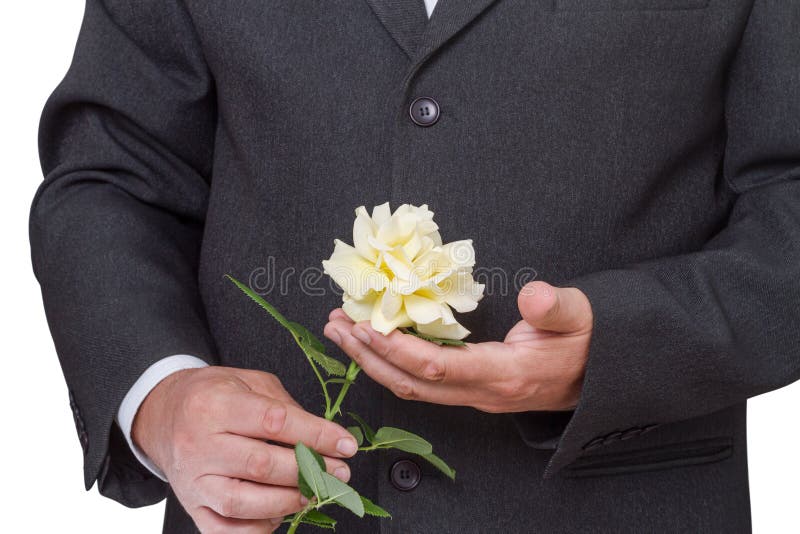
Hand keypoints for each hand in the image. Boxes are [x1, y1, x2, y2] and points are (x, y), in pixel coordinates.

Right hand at [132, 366, 358, 532]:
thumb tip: (324, 436)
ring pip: (243, 502)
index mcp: (214, 404)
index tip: (346, 443)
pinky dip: (258, 528)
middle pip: (260, 465)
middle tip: (340, 473)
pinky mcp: (192, 507)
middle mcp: (198, 444)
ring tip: (315, 492)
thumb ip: (285, 406)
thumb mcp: (249, 381)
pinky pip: (226, 530)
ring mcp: (193, 480)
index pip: (273, 422)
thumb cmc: (214, 395)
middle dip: (309, 471)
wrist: (164, 414)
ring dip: (288, 501)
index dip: (316, 435)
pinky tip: (280, 513)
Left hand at [324, 281, 592, 412]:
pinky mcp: (469, 389)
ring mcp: (473, 395)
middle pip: (413, 384)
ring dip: (372, 361)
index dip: (400, 351)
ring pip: (412, 388)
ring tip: (342, 331)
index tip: (367, 327)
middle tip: (337, 325)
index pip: (441, 368)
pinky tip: (374, 342)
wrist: (596, 378)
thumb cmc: (587, 344)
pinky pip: (422, 382)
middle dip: (369, 357)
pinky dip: (391, 363)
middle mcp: (482, 392)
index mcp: (504, 373)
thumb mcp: (582, 318)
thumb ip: (557, 307)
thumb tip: (533, 294)